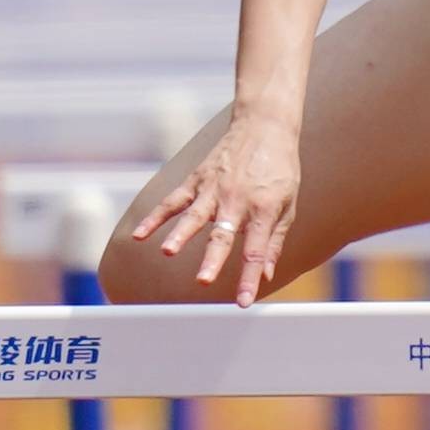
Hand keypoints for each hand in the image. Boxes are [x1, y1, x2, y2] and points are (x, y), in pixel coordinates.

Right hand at [129, 116, 301, 307]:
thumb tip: (267, 274)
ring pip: (194, 215)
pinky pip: (173, 200)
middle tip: (203, 281)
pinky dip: (156, 217)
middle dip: (212, 259)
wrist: (264, 127)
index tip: (244, 302)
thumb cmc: (280, 170)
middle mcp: (238, 200)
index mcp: (264, 210)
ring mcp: (214, 188)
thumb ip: (274, 241)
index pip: (256, 250)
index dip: (250, 278)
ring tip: (167, 252)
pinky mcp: (197, 179)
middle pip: (223, 235)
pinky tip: (141, 234)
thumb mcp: (288, 206)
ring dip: (180, 234)